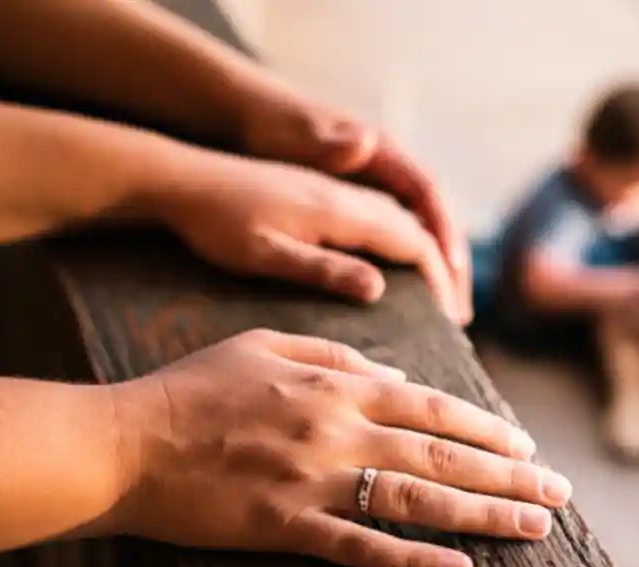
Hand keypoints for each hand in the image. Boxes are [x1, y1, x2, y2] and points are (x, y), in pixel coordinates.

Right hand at [103, 329, 569, 566]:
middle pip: (443, 453)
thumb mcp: (267, 344)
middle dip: (510, 475)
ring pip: (419, 498)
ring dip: (484, 515)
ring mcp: (314, 480)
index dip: (489, 428)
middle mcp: (338, 429)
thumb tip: (401, 376)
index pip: (434, 407)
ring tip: (536, 528)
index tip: (529, 447)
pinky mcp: (285, 527)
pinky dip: (412, 561)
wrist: (122, 442)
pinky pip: (362, 548)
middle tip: (560, 494)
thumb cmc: (193, 388)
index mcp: (337, 384)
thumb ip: (339, 354)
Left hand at [148, 148, 461, 319]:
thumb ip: (322, 267)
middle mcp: (345, 193)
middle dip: (445, 269)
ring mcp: (333, 190)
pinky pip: (378, 216)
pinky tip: (394, 268)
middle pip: (415, 227)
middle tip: (460, 316)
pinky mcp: (319, 194)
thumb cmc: (215, 223)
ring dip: (426, 255)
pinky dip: (401, 243)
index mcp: (339, 209)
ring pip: (399, 219)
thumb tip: (379, 288)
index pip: (411, 240)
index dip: (438, 278)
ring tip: (439, 297)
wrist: (178, 178)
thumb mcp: (264, 253)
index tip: (451, 317)